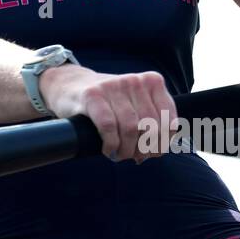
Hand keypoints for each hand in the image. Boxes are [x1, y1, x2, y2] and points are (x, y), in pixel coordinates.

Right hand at [40, 64, 177, 162]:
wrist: (70, 85)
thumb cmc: (108, 100)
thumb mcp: (135, 102)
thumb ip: (152, 119)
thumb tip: (159, 150)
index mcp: (152, 81)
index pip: (169, 121)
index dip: (163, 143)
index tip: (154, 153)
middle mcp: (134, 81)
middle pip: (150, 127)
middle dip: (144, 149)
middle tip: (135, 157)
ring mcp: (113, 86)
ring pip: (131, 129)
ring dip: (126, 150)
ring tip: (120, 155)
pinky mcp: (92, 95)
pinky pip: (109, 127)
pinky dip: (111, 144)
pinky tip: (107, 149)